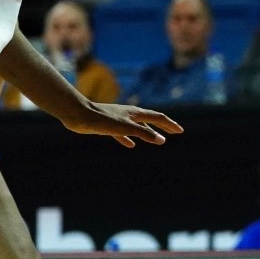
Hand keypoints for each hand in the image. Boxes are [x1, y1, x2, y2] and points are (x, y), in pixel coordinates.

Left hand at [67, 101, 181, 147]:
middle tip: (174, 132)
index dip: (170, 125)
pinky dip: (130, 138)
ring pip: (138, 126)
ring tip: (156, 139)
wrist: (79, 115)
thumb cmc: (102, 120)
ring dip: (149, 132)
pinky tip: (131, 145)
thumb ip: (145, 133)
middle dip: (163, 126)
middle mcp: (129, 114)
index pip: (158, 117)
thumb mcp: (127, 128)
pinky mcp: (109, 125)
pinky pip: (124, 133)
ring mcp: (119, 119)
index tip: (180, 131)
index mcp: (136, 113)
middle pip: (150, 120)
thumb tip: (162, 140)